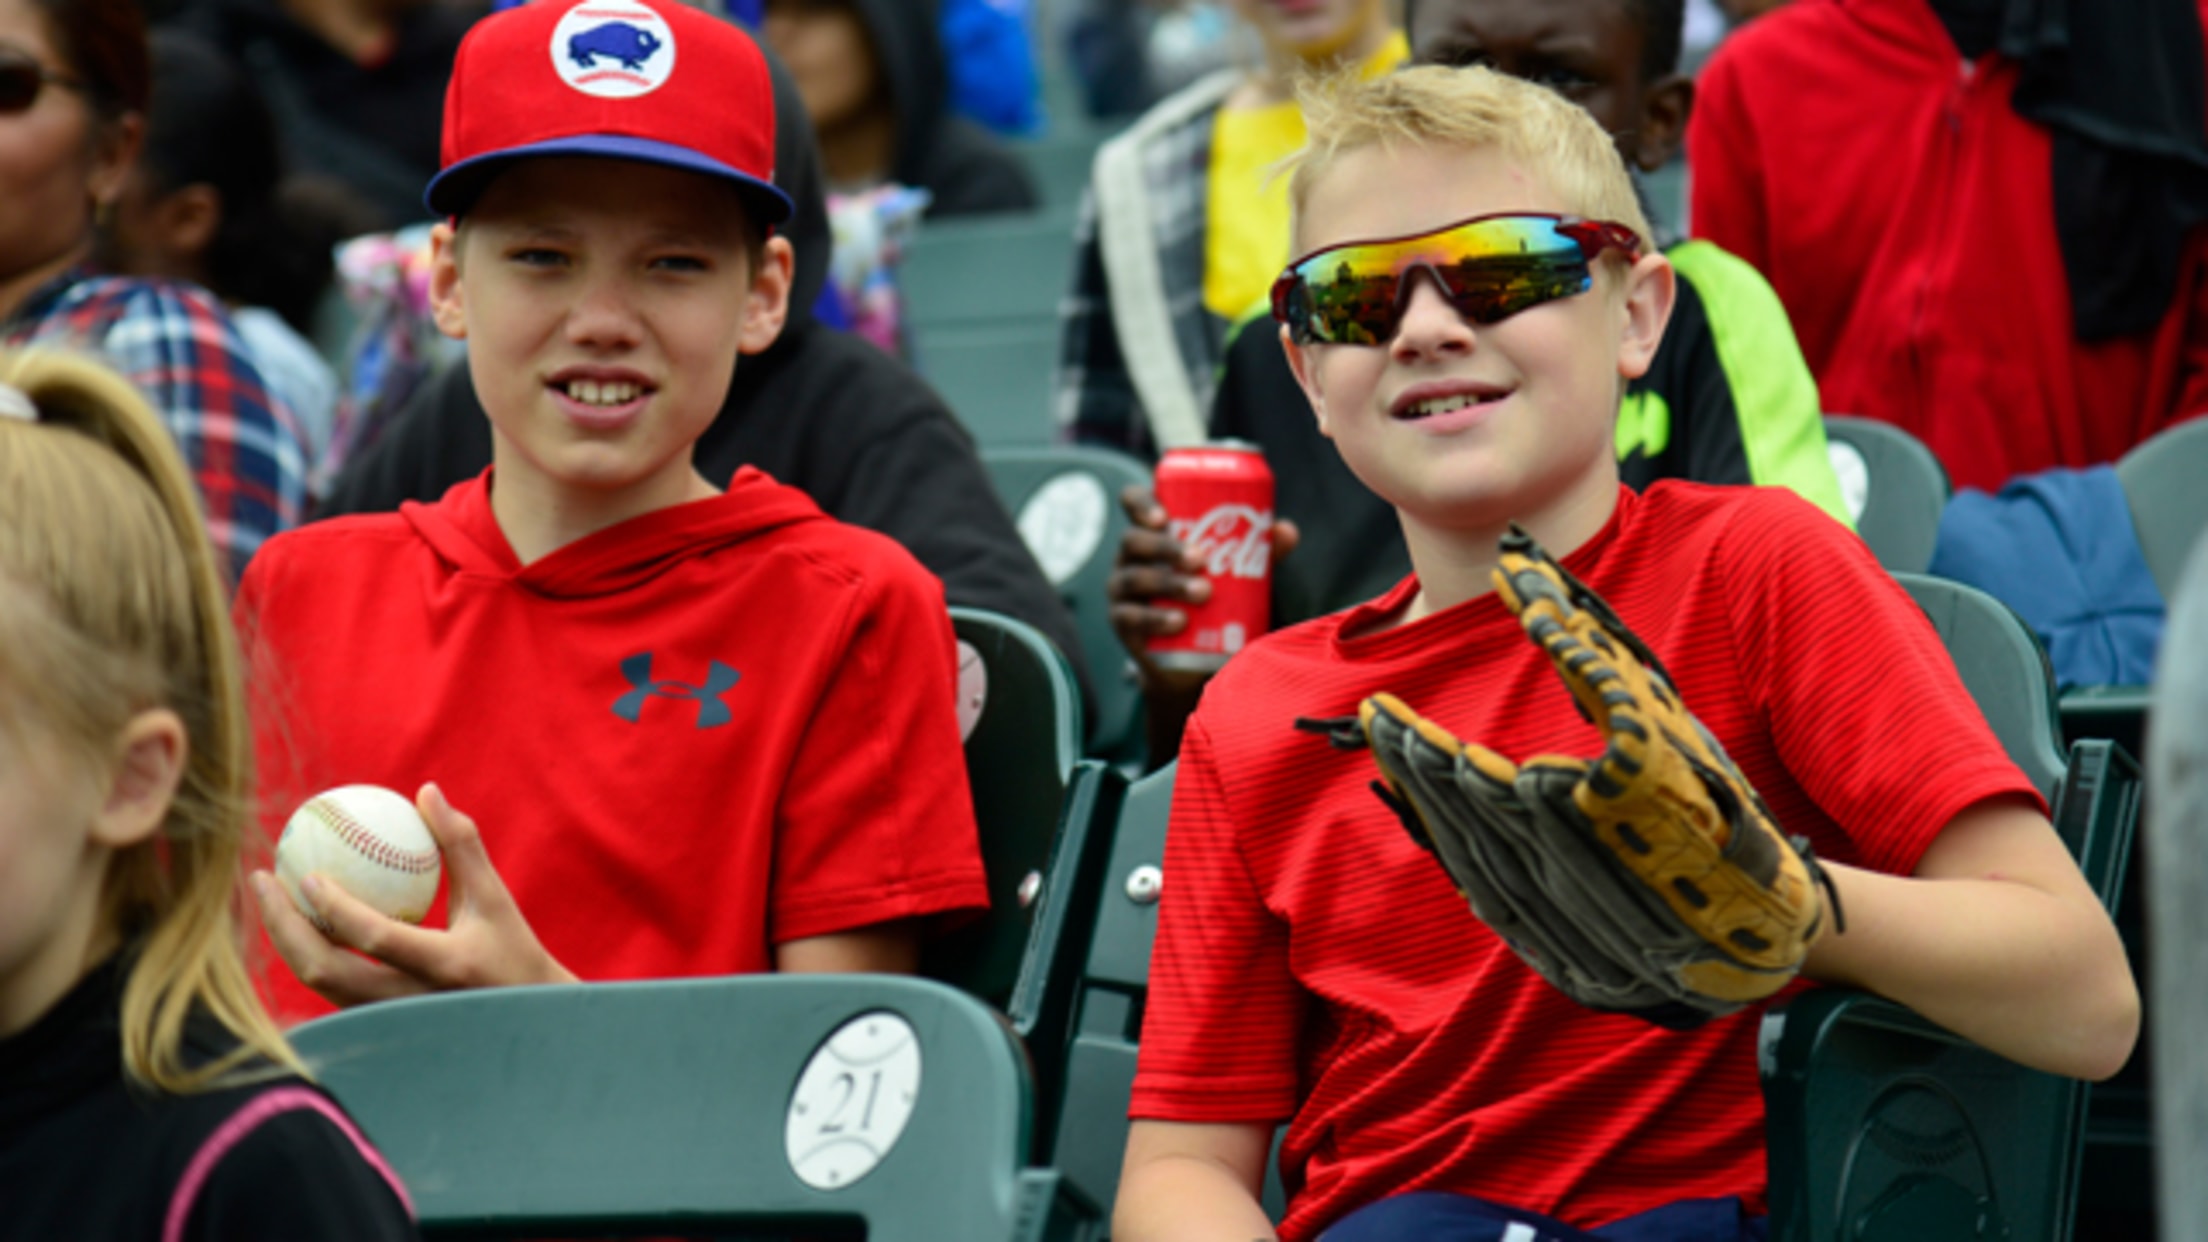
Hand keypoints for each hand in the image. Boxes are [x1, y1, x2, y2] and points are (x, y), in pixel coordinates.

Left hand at [252, 783, 575, 1007]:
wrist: (523, 1024)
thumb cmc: (511, 949)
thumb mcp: (494, 897)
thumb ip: (461, 846)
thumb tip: (426, 793)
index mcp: (446, 965)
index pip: (377, 938)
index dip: (335, 909)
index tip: (308, 876)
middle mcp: (410, 1001)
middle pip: (327, 973)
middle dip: (283, 928)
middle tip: (265, 882)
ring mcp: (389, 1022)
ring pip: (319, 986)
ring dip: (287, 942)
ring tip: (272, 898)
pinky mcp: (376, 1027)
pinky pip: (328, 989)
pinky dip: (306, 955)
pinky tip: (296, 923)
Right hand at [1105, 484, 1300, 697]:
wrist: (1189, 654)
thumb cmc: (1210, 594)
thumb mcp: (1232, 570)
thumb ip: (1257, 550)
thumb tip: (1287, 531)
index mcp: (1151, 532)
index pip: (1132, 503)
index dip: (1141, 503)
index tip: (1165, 516)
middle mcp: (1130, 557)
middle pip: (1133, 541)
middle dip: (1165, 548)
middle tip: (1201, 559)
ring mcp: (1121, 591)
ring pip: (1133, 579)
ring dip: (1168, 583)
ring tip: (1202, 593)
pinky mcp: (1124, 625)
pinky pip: (1131, 618)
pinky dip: (1156, 619)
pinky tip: (1179, 622)